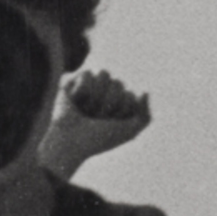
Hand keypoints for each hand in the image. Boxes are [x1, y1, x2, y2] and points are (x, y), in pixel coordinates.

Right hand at [37, 70, 151, 179]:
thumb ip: (145, 116)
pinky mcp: (72, 82)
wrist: (70, 142)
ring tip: (86, 109)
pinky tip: (75, 100)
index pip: (129, 95)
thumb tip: (144, 91)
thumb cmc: (98, 140)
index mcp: (118, 104)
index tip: (110, 124)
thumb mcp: (129, 132)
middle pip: (118, 83)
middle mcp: (104, 93)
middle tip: (96, 118)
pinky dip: (83, 90)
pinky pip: (88, 74)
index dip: (122, 109)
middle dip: (109, 102)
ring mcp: (89, 87)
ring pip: (104, 73)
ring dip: (97, 96)